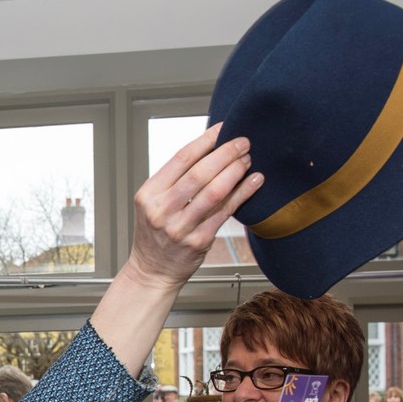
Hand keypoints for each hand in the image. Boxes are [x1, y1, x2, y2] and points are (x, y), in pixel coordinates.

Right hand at [129, 122, 261, 289]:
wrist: (152, 272)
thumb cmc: (156, 236)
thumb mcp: (154, 204)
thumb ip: (175, 181)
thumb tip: (209, 151)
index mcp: (149, 194)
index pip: (180, 158)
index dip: (205, 141)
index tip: (222, 129)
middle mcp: (162, 210)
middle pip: (199, 173)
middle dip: (225, 153)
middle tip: (242, 142)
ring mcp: (180, 228)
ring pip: (214, 192)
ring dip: (235, 171)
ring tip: (248, 160)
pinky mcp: (198, 241)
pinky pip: (225, 212)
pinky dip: (242, 194)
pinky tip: (253, 182)